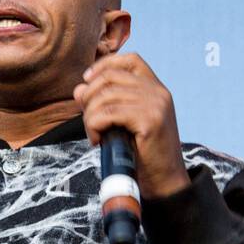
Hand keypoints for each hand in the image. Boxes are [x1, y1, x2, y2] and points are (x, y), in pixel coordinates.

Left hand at [72, 52, 190, 199]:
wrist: (164, 183)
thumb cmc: (143, 156)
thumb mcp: (122, 125)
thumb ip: (104, 104)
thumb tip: (78, 89)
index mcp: (156, 89)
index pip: (129, 60)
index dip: (103, 66)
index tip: (87, 83)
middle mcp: (158, 92)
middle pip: (109, 77)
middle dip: (89, 98)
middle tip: (89, 123)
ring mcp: (156, 104)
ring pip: (104, 96)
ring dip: (90, 117)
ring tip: (94, 135)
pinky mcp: (150, 120)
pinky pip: (107, 113)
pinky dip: (94, 127)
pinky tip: (98, 141)